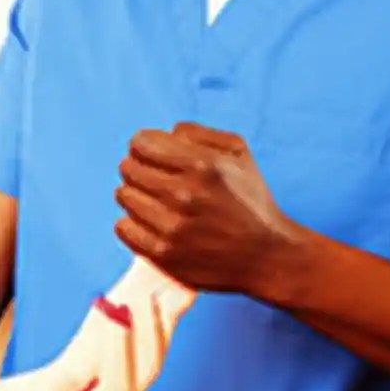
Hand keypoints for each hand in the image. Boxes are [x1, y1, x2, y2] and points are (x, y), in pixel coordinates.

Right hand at [9, 274, 194, 390]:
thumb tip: (75, 377)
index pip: (118, 388)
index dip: (122, 350)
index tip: (119, 312)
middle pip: (136, 367)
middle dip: (151, 329)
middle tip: (158, 288)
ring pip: (120, 352)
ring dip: (139, 319)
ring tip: (153, 281)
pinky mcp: (62, 377)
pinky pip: (91, 345)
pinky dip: (105, 320)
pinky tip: (114, 296)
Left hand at [115, 123, 299, 298]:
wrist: (266, 256)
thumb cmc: (249, 201)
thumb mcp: (238, 154)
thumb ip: (198, 134)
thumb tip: (163, 134)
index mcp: (203, 166)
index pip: (141, 144)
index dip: (143, 145)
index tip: (151, 154)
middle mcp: (184, 195)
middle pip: (128, 169)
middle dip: (138, 168)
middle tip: (154, 179)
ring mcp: (172, 227)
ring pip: (124, 196)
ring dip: (136, 195)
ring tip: (156, 202)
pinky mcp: (163, 254)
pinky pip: (122, 228)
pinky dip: (131, 223)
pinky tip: (150, 222)